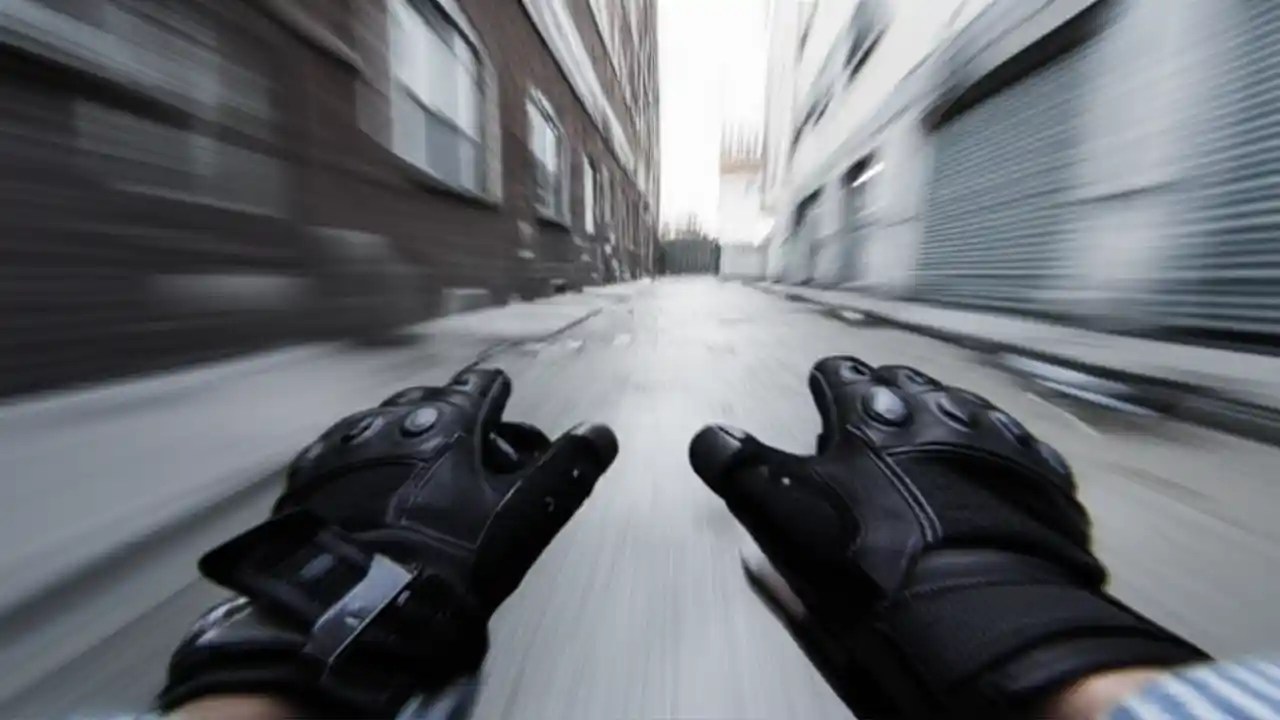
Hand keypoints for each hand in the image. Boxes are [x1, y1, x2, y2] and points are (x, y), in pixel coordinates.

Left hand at [159, 367, 616, 716]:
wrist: (351, 602)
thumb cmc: (445, 558)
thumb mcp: (521, 516)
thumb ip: (565, 470)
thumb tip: (601, 433)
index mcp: (448, 418)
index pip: (479, 384)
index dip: (494, 392)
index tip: (498, 395)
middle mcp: (390, 418)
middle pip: (425, 400)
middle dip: (443, 413)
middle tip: (456, 443)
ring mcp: (341, 446)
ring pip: (376, 425)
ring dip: (395, 438)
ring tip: (405, 469)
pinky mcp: (305, 478)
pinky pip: (334, 456)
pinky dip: (354, 465)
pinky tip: (359, 491)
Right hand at [689, 356, 1204, 717]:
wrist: (983, 608)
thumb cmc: (870, 558)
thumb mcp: (782, 511)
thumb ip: (738, 465)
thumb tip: (710, 438)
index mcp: (868, 405)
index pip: (840, 370)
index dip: (828, 387)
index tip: (824, 401)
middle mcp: (934, 403)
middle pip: (904, 382)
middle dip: (887, 401)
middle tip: (877, 438)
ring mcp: (996, 434)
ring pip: (963, 410)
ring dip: (945, 428)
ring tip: (936, 466)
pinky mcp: (1042, 472)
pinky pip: (1018, 452)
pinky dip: (998, 464)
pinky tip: (990, 492)